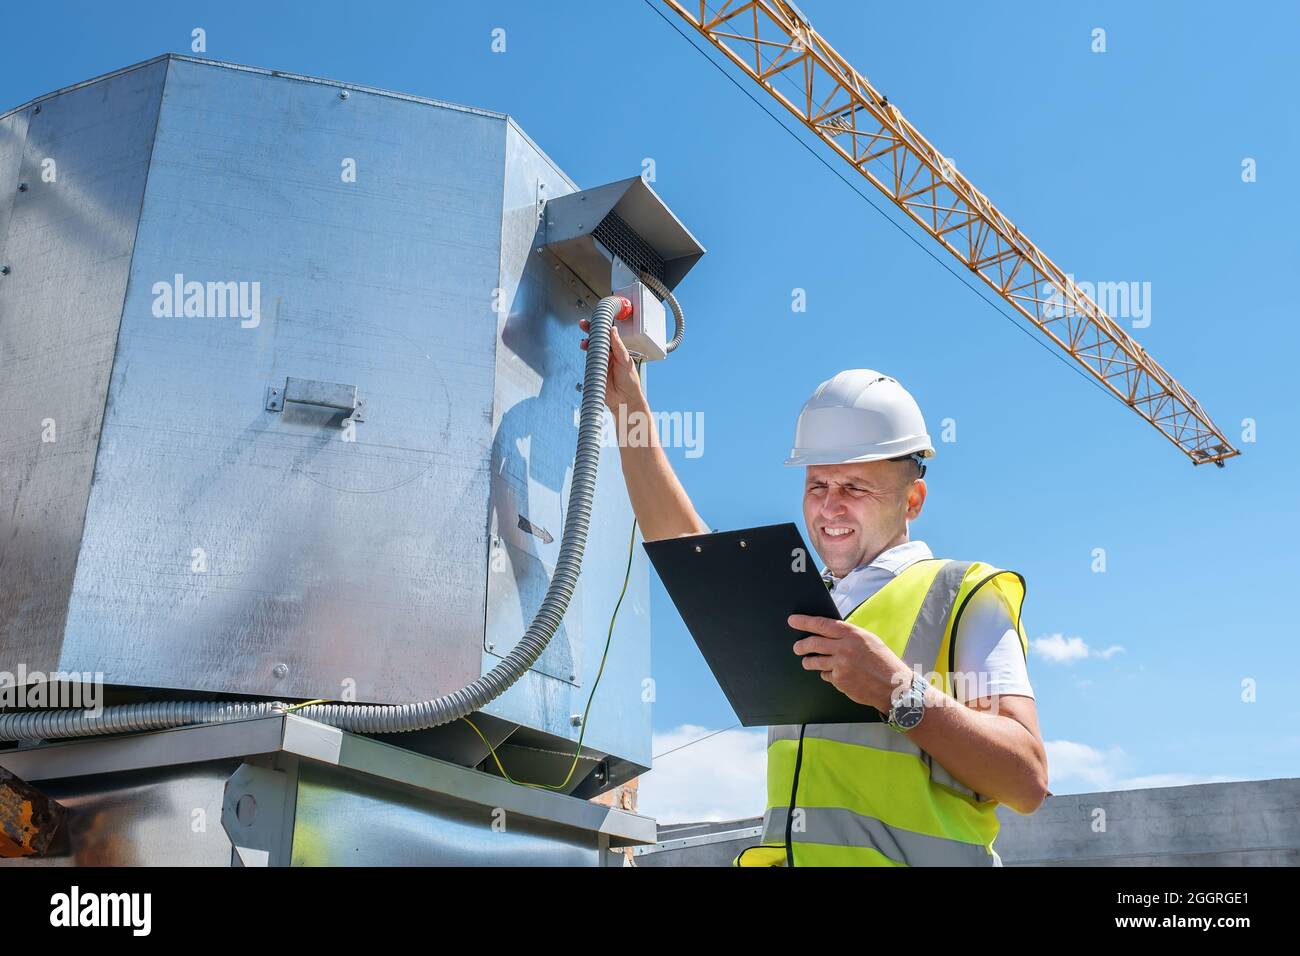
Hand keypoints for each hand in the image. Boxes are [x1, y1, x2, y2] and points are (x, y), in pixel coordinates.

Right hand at [580, 315, 643, 411]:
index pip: (607, 335)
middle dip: (589, 331)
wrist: (625, 400)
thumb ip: (618, 346)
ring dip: (586, 344)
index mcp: (617, 350)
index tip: (596, 319)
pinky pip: (587, 362)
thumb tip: (613, 330)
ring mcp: (600, 363)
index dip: (601, 327)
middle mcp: (608, 355)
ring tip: (584, 343)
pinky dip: (585, 357)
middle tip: (583, 324)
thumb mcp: (626, 360)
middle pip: (597, 340)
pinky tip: (585, 353)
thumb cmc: (630, 381)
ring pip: (591, 349)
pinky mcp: (594, 371)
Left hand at [788, 614, 914, 711]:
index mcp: (852, 634)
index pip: (822, 625)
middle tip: (797, 647)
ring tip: (808, 662)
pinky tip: (837, 674)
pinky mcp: (839, 680)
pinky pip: (826, 675)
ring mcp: (840, 665)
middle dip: (801, 645)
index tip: (793, 621)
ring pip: (814, 661)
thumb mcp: (869, 640)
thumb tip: (828, 633)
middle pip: (813, 643)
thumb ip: (848, 636)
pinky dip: (828, 674)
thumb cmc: (883, 662)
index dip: (805, 622)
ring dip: (809, 662)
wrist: (894, 686)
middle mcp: (844, 648)